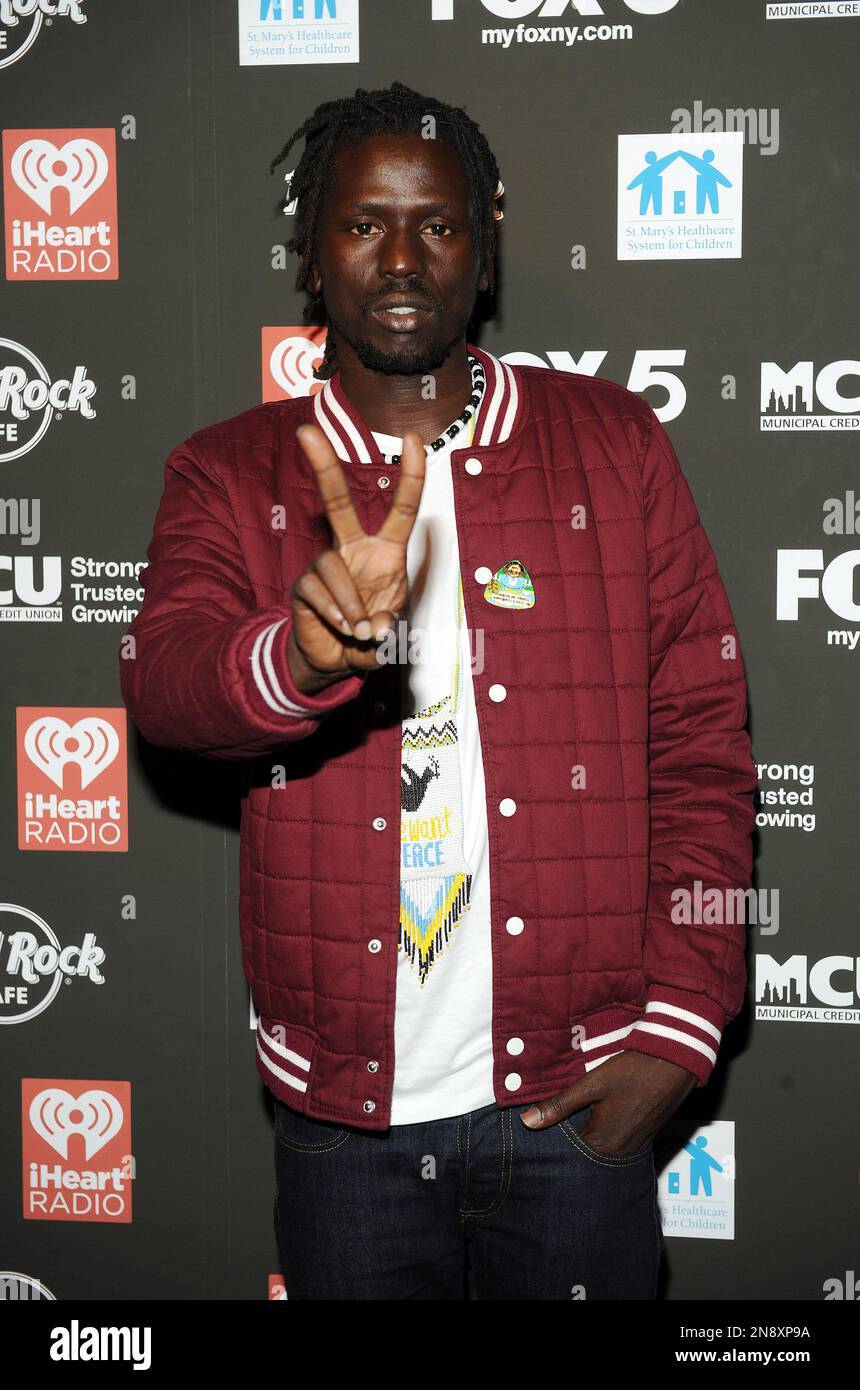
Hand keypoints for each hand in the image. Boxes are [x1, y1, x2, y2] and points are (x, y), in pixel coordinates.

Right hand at [287, 423, 425, 695]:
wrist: (336, 661)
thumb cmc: (371, 635)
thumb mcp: (392, 634)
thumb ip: (390, 630)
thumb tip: (375, 626)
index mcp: (385, 553)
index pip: (401, 509)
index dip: (410, 475)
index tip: (413, 438)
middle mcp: (353, 551)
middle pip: (337, 503)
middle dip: (323, 466)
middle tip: (305, 431)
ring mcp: (326, 566)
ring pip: (331, 565)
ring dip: (351, 603)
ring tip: (360, 630)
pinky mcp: (304, 586)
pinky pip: (316, 590)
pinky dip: (335, 613)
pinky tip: (343, 629)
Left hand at [519, 1052, 695, 1155]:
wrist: (674, 1062)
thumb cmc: (634, 1072)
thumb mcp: (591, 1084)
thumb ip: (559, 1105)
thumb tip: (527, 1122)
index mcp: (602, 1144)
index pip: (566, 1152)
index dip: (551, 1138)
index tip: (538, 1129)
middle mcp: (619, 1153)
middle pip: (583, 1153)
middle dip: (568, 1139)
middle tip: (552, 1122)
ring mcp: (633, 1147)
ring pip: (599, 1148)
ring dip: (586, 1135)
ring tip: (573, 1118)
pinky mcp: (643, 1139)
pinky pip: (615, 1143)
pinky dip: (603, 1133)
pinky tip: (597, 1117)